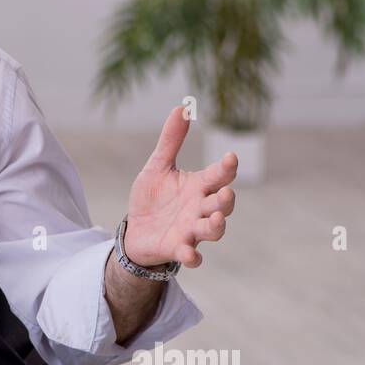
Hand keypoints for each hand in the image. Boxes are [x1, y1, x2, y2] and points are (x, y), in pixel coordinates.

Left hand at [122, 106, 237, 267]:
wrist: (135, 231)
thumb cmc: (152, 199)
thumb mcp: (157, 167)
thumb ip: (171, 141)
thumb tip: (182, 107)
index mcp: (198, 186)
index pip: (219, 175)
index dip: (226, 167)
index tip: (230, 158)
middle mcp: (200, 209)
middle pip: (222, 204)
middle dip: (226, 200)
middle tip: (224, 193)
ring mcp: (191, 230)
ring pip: (212, 230)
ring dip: (215, 226)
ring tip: (213, 220)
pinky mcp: (177, 248)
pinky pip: (190, 255)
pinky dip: (192, 257)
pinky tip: (190, 255)